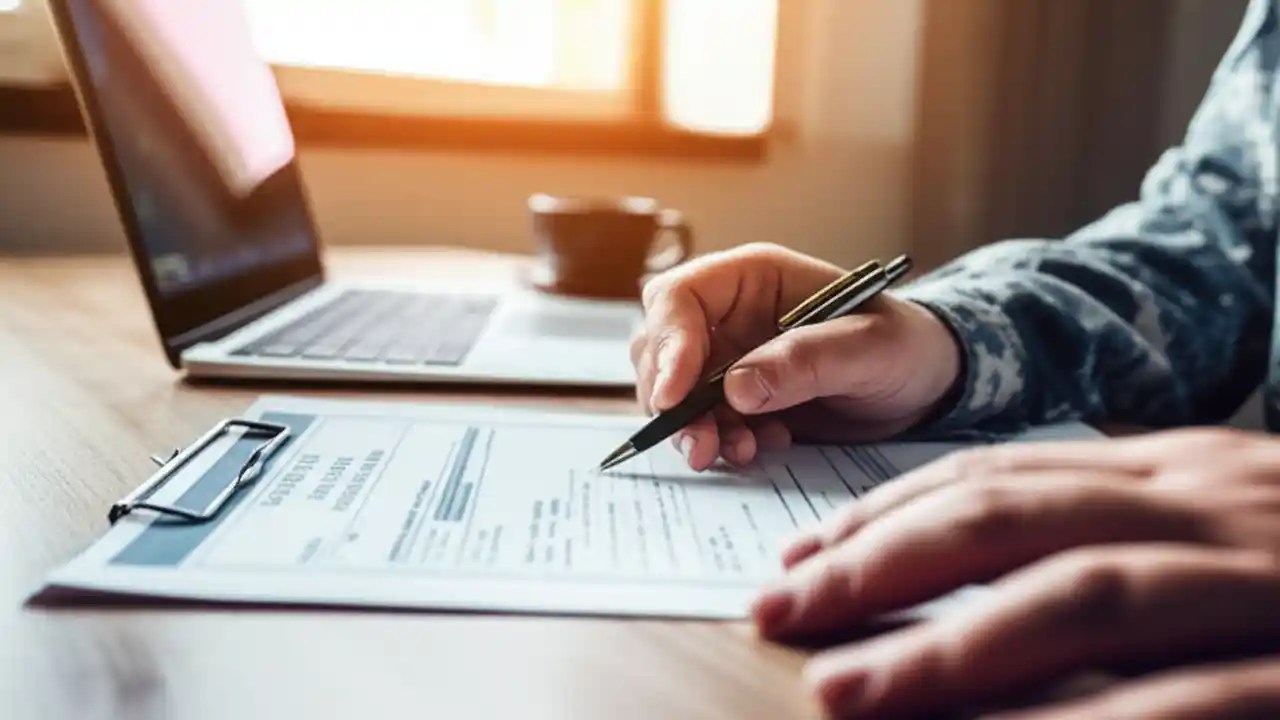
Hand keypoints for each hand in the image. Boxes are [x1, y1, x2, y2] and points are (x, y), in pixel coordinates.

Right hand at [631, 243, 961, 469]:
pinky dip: (719, 441)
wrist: (925, 386)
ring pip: (674, 390)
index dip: (667, 343)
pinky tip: (761, 447)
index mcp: (754, 277)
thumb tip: (736, 389)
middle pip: (661, 347)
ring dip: (693, 427)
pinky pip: (703, 420)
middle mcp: (730, 314)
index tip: (675, 396)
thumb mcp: (872, 348)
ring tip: (738, 452)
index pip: (679, 297)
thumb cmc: (906, 346)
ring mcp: (730, 357)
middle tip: (700, 444)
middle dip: (672, 399)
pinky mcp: (738, 398)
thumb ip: (807, 361)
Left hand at [752, 428, 1279, 718]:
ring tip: (844, 695)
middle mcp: (1210, 503)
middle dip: (879, 565)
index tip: (797, 560)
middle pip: (1009, 519)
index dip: (883, 516)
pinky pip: (1184, 702)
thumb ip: (1108, 534)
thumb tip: (972, 585)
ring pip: (1081, 597)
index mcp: (1177, 467)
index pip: (997, 476)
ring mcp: (1265, 580)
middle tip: (779, 614)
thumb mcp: (1211, 527)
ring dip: (949, 648)